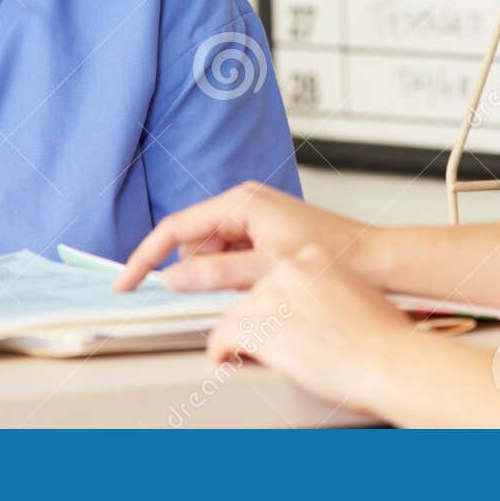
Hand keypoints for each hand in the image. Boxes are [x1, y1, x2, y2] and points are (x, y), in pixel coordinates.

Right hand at [114, 182, 367, 291]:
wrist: (373, 260)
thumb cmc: (331, 254)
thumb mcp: (264, 270)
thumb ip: (215, 273)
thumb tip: (174, 278)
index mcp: (240, 202)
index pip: (176, 228)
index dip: (146, 258)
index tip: (125, 283)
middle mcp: (246, 204)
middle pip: (194, 243)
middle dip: (194, 273)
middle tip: (214, 298)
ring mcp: (257, 219)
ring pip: (214, 254)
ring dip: (218, 278)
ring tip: (249, 292)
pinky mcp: (268, 234)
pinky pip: (234, 257)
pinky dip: (234, 277)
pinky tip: (255, 291)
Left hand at [204, 244, 413, 410]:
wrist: (389, 360)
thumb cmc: (384, 337)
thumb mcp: (358, 295)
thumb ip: (331, 292)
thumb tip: (318, 310)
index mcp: (314, 256)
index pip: (276, 274)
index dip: (272, 301)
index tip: (273, 316)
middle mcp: (289, 270)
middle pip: (253, 293)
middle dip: (257, 320)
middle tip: (262, 343)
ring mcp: (271, 296)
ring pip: (235, 314)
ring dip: (239, 337)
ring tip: (243, 354)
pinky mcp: (258, 327)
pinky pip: (222, 336)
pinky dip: (220, 351)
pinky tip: (225, 360)